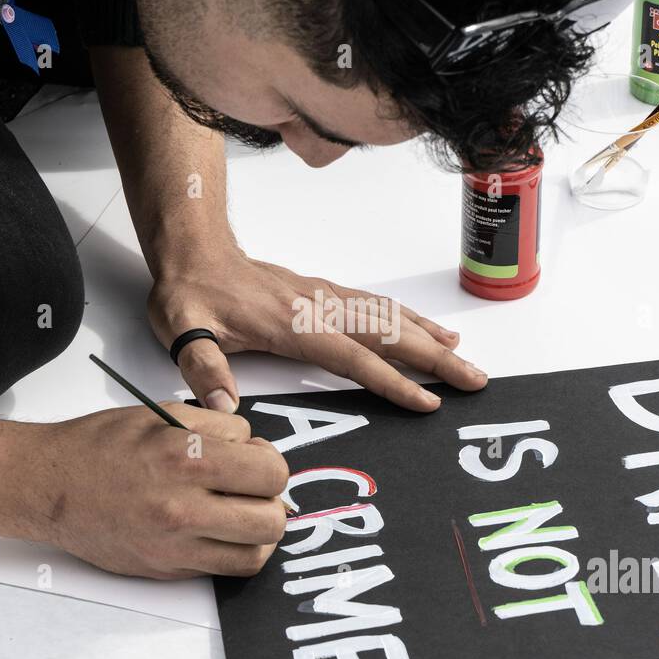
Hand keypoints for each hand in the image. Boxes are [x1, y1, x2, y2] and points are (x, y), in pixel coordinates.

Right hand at [0, 405, 288, 578]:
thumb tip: (256, 447)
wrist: (50, 486)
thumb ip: (219, 429)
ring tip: (242, 511)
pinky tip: (225, 531)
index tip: (253, 457)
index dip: (268, 461)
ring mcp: (175, 545)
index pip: (269, 469)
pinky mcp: (168, 569)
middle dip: (271, 498)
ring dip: (260, 530)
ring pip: (259, 551)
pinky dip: (239, 552)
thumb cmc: (102, 446)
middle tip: (252, 487)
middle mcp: (183, 506)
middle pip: (273, 516)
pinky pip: (230, 569)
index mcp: (185, 457)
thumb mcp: (163, 414)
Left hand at [149, 250, 488, 413]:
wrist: (193, 250)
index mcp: (292, 325)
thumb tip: (223, 408)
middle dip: (436, 359)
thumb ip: (203, 367)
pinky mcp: (322, 293)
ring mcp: (323, 298)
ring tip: (465, 357)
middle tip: (476, 380)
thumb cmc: (189, 293)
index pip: (354, 358)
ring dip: (430, 337)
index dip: (393, 383)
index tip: (428, 402)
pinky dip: (408, 318)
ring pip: (388, 317)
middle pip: (388, 335)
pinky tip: (426, 328)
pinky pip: (376, 305)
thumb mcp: (182, 329)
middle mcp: (317, 308)